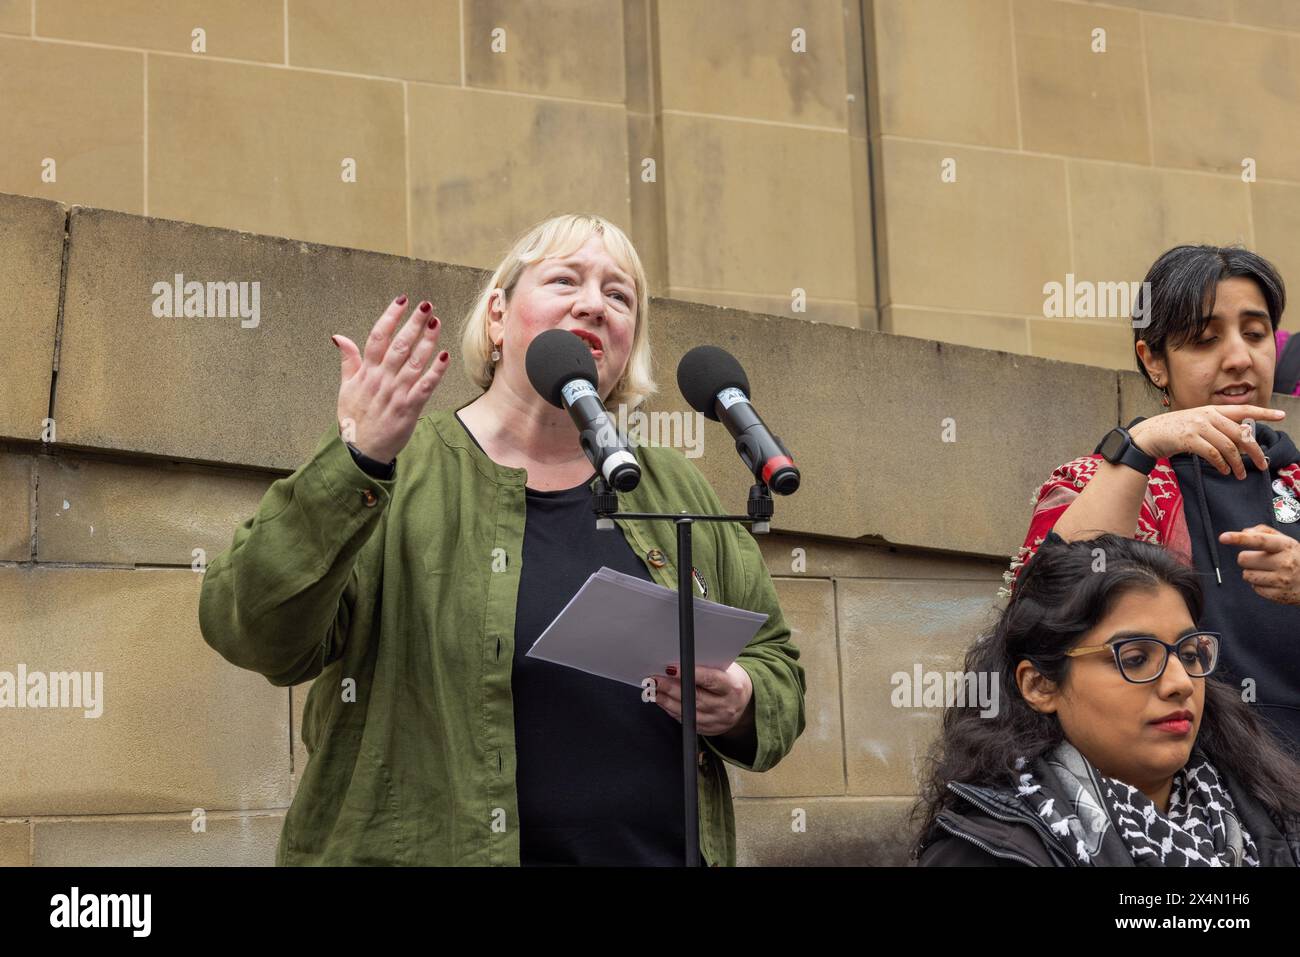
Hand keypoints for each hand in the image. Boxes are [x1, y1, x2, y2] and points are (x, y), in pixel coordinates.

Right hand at [332, 295, 450, 462]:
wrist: (360, 451)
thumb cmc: (354, 419)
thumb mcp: (346, 388)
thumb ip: (348, 361)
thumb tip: (339, 337)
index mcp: (366, 373)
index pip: (377, 337)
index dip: (390, 317)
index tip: (401, 300)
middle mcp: (381, 379)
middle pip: (399, 345)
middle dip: (413, 323)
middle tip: (426, 305)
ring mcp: (396, 393)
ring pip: (414, 362)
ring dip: (427, 341)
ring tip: (437, 323)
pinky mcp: (409, 408)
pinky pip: (425, 386)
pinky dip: (436, 371)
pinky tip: (445, 355)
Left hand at [649, 663, 753, 736]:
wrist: (745, 702)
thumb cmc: (730, 678)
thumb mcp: (726, 669)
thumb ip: (707, 665)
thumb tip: (680, 659)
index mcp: (733, 688)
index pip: (710, 680)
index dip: (689, 674)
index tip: (670, 668)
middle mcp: (726, 707)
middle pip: (694, 698)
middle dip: (671, 688)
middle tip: (654, 679)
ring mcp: (718, 722)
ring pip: (687, 712)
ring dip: (666, 701)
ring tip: (653, 690)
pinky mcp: (708, 730)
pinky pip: (686, 721)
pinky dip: (671, 710)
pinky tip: (662, 701)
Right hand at [1128, 405, 1282, 479]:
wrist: (1147, 435)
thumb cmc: (1172, 431)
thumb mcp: (1196, 423)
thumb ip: (1216, 427)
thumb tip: (1240, 437)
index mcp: (1211, 410)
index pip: (1242, 409)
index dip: (1263, 412)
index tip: (1281, 415)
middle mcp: (1207, 415)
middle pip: (1240, 433)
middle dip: (1254, 451)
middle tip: (1262, 464)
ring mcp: (1198, 426)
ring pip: (1228, 446)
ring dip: (1237, 464)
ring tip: (1241, 474)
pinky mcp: (1189, 439)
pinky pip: (1213, 454)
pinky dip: (1222, 465)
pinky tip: (1225, 471)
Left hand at [1219, 524, 1299, 604]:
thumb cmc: (1296, 558)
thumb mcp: (1286, 541)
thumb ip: (1264, 532)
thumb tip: (1244, 532)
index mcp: (1285, 546)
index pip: (1259, 540)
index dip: (1239, 538)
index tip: (1223, 537)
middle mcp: (1284, 562)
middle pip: (1244, 559)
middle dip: (1246, 559)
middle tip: (1259, 560)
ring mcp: (1282, 580)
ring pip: (1246, 575)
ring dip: (1251, 572)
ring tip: (1267, 571)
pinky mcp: (1278, 595)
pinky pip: (1255, 588)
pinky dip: (1259, 585)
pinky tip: (1271, 581)